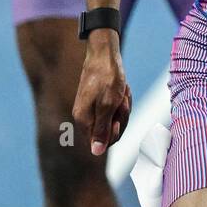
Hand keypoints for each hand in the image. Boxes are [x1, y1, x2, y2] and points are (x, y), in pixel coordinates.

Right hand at [73, 32, 132, 155]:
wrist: (104, 54)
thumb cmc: (107, 78)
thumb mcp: (108, 106)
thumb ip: (102, 130)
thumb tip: (96, 152)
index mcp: (84, 120)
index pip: (102, 142)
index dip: (114, 133)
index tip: (118, 117)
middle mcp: (85, 117)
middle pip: (109, 132)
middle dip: (121, 117)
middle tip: (121, 100)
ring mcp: (91, 109)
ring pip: (114, 120)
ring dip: (123, 107)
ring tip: (122, 92)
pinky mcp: (98, 101)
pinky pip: (114, 109)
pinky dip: (121, 101)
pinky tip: (122, 90)